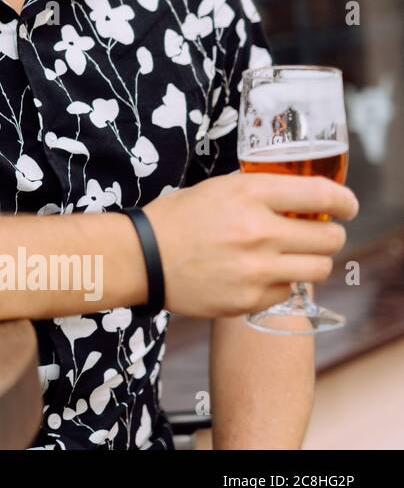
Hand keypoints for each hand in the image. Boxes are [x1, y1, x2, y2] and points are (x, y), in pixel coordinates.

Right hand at [141, 172, 357, 317]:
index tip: (346, 206)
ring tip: (292, 258)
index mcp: (250, 195)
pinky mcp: (250, 298)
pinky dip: (280, 283)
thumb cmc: (175, 219)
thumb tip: (298, 199)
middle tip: (317, 235)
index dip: (344, 201)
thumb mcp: (216, 189)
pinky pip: (287, 291)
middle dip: (329, 235)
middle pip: (330, 237)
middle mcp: (259, 231)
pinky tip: (257, 275)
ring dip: (311, 261)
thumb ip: (258, 192)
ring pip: (319, 269)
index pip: (322, 195)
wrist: (140, 258)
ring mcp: (256, 269)